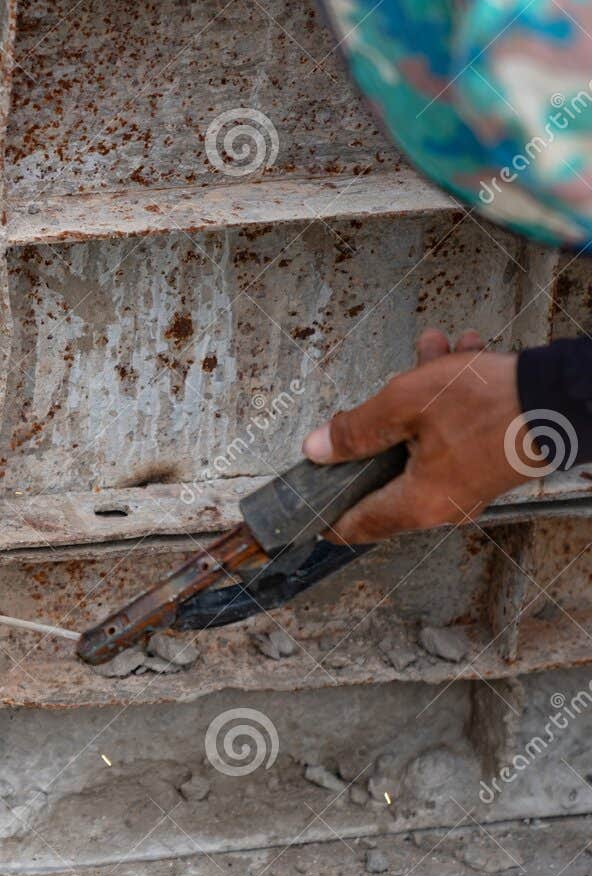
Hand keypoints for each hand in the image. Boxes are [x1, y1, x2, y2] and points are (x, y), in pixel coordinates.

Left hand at [301, 329, 526, 542]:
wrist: (569, 395)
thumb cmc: (491, 403)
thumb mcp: (406, 404)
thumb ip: (355, 429)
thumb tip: (315, 449)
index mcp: (418, 503)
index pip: (359, 524)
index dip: (329, 516)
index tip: (309, 511)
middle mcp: (444, 503)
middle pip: (389, 471)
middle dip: (380, 426)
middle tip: (374, 398)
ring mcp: (470, 484)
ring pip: (427, 440)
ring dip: (422, 395)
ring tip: (430, 351)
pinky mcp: (491, 462)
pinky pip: (458, 433)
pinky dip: (452, 398)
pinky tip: (461, 353)